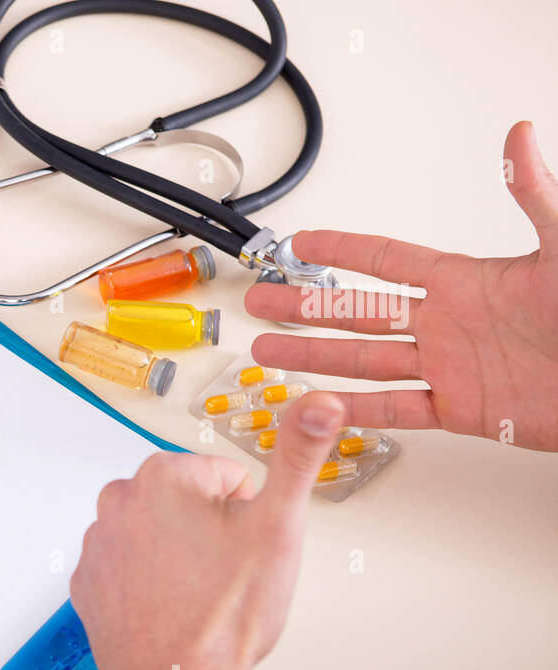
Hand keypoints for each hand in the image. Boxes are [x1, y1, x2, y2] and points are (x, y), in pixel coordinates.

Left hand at [70, 392, 344, 669]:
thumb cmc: (224, 615)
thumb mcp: (279, 527)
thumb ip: (300, 457)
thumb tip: (320, 402)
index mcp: (163, 476)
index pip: (227, 478)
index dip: (248, 516)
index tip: (243, 551)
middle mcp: (119, 502)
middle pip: (188, 503)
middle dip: (211, 533)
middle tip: (223, 578)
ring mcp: (98, 544)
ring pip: (159, 536)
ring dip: (180, 557)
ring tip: (197, 598)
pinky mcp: (87, 583)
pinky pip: (130, 570)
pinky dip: (149, 585)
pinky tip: (169, 610)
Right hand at [245, 121, 557, 451]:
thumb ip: (534, 196)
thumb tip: (521, 136)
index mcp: (465, 281)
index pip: (386, 259)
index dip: (341, 247)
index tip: (302, 240)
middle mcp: (448, 324)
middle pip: (356, 312)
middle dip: (303, 304)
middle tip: (260, 299)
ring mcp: (450, 368)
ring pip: (362, 361)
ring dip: (312, 355)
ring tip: (267, 351)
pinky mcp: (462, 411)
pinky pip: (396, 410)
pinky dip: (354, 411)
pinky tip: (320, 405)